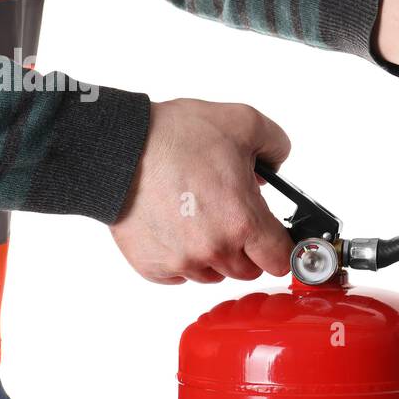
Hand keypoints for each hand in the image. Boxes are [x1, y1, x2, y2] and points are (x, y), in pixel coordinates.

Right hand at [111, 99, 291, 283]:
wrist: (117, 148)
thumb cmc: (172, 137)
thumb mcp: (242, 122)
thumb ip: (275, 145)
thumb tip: (278, 165)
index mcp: (242, 221)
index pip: (280, 260)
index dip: (281, 248)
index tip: (274, 240)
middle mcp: (214, 248)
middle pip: (248, 270)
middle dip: (246, 248)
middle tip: (231, 216)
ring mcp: (182, 261)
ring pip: (214, 274)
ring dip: (214, 255)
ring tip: (199, 217)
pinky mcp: (153, 267)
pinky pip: (179, 275)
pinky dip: (181, 257)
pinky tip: (174, 227)